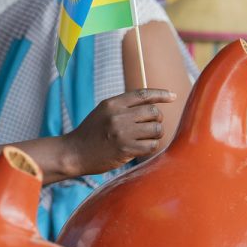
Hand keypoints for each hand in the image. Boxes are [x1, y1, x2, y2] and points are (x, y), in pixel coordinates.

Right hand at [63, 89, 177, 177]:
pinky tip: (141, 148)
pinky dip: (151, 146)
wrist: (74, 153)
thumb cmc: (91, 133)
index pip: (143, 94)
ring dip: (156, 134)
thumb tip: (151, 103)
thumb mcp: (103, 112)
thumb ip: (124, 106)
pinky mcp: (125, 149)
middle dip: (157, 119)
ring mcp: (122, 133)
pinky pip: (152, 145)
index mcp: (112, 104)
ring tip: (146, 138)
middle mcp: (118, 116)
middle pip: (153, 112)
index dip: (161, 94)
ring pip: (156, 129)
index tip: (173, 96)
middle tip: (150, 126)